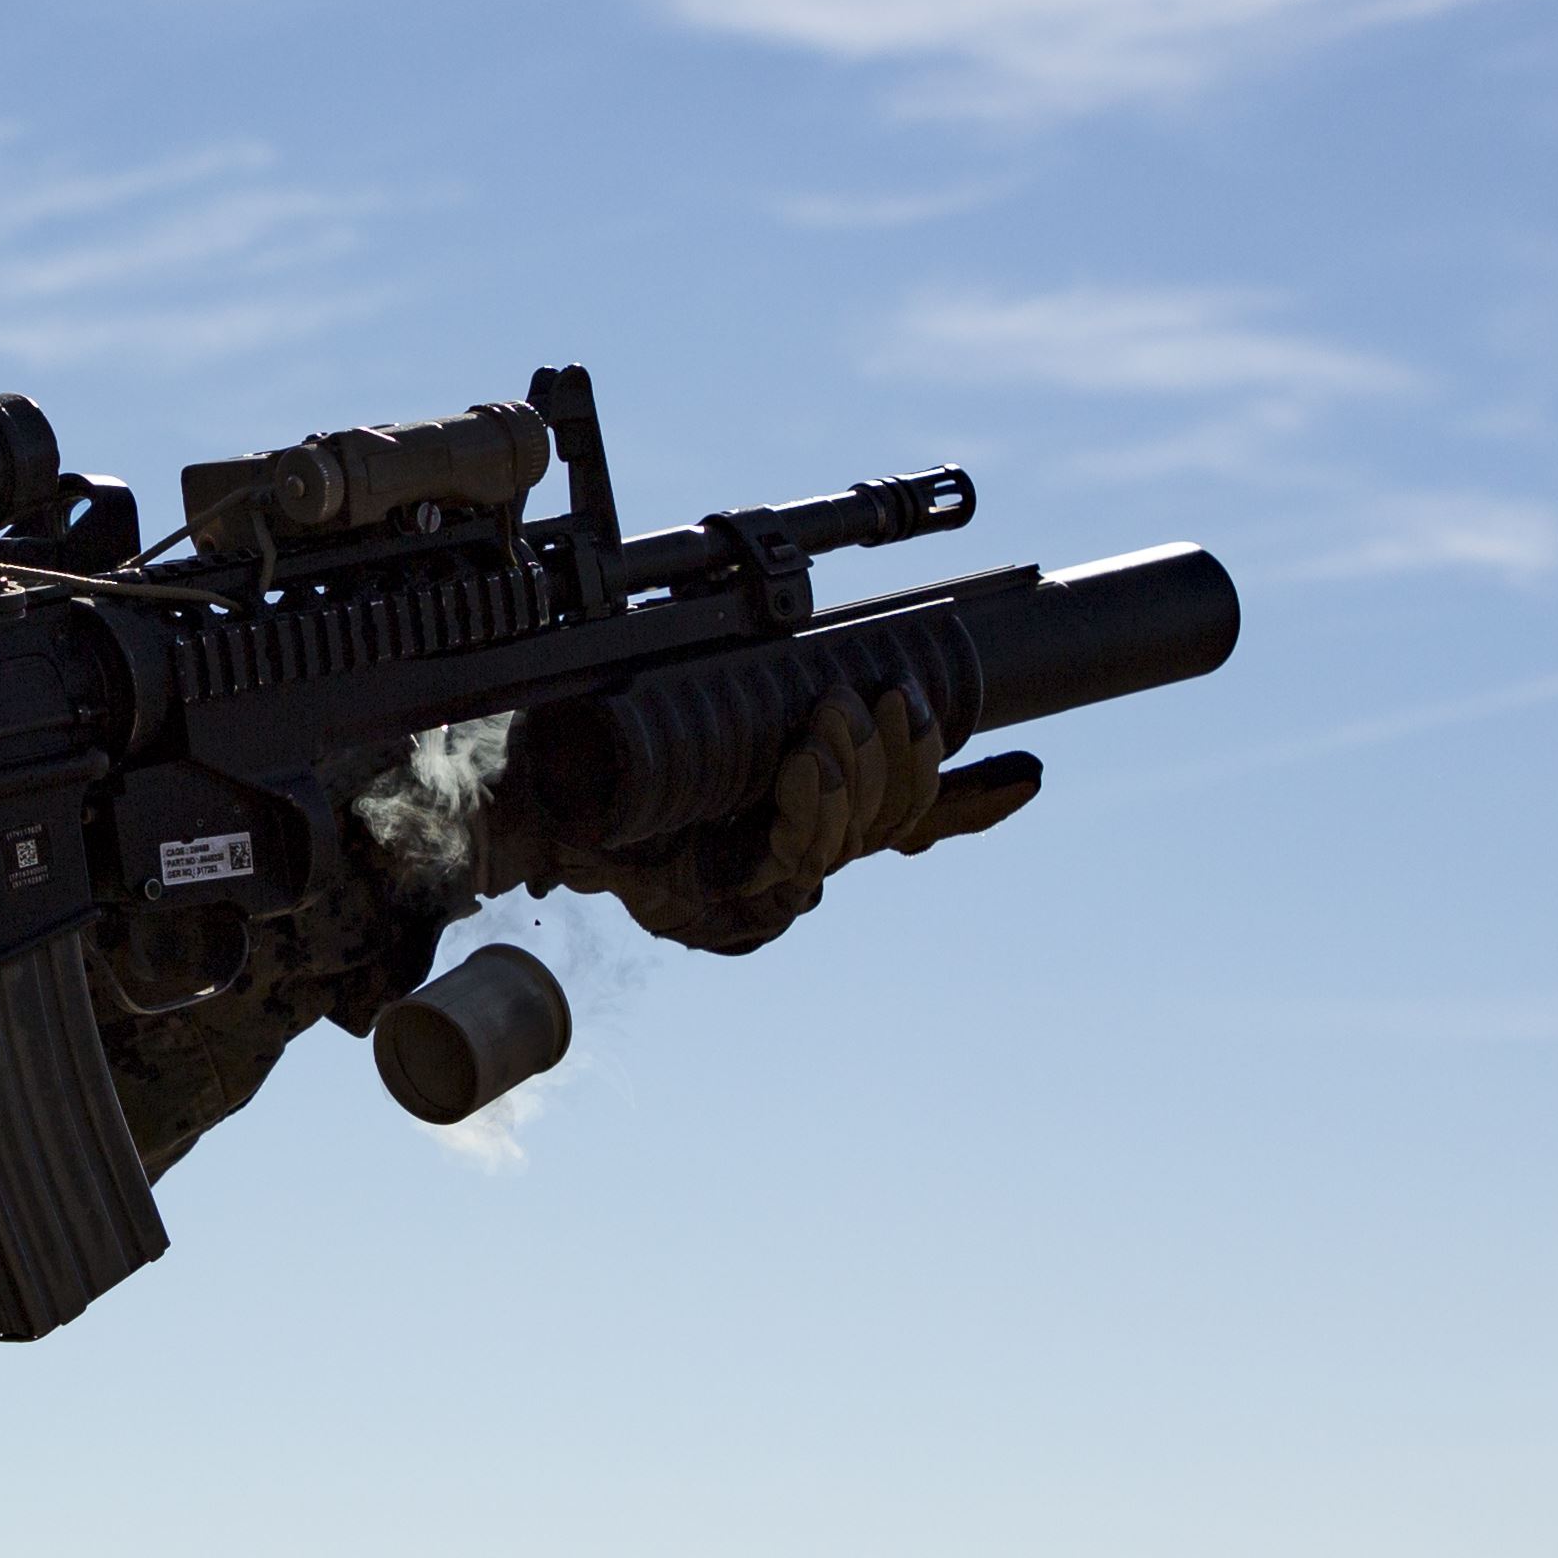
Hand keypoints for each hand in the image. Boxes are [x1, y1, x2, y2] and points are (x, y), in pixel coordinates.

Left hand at [536, 672, 1041, 955]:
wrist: (530, 798)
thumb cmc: (611, 754)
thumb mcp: (714, 710)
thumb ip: (793, 700)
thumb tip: (857, 661)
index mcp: (804, 806)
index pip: (911, 814)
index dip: (973, 803)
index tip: (1026, 773)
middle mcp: (796, 847)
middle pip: (894, 817)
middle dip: (904, 752)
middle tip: (893, 693)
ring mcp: (766, 876)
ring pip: (855, 834)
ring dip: (854, 767)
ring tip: (837, 715)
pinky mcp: (730, 896)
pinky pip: (800, 853)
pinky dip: (812, 802)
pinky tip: (806, 767)